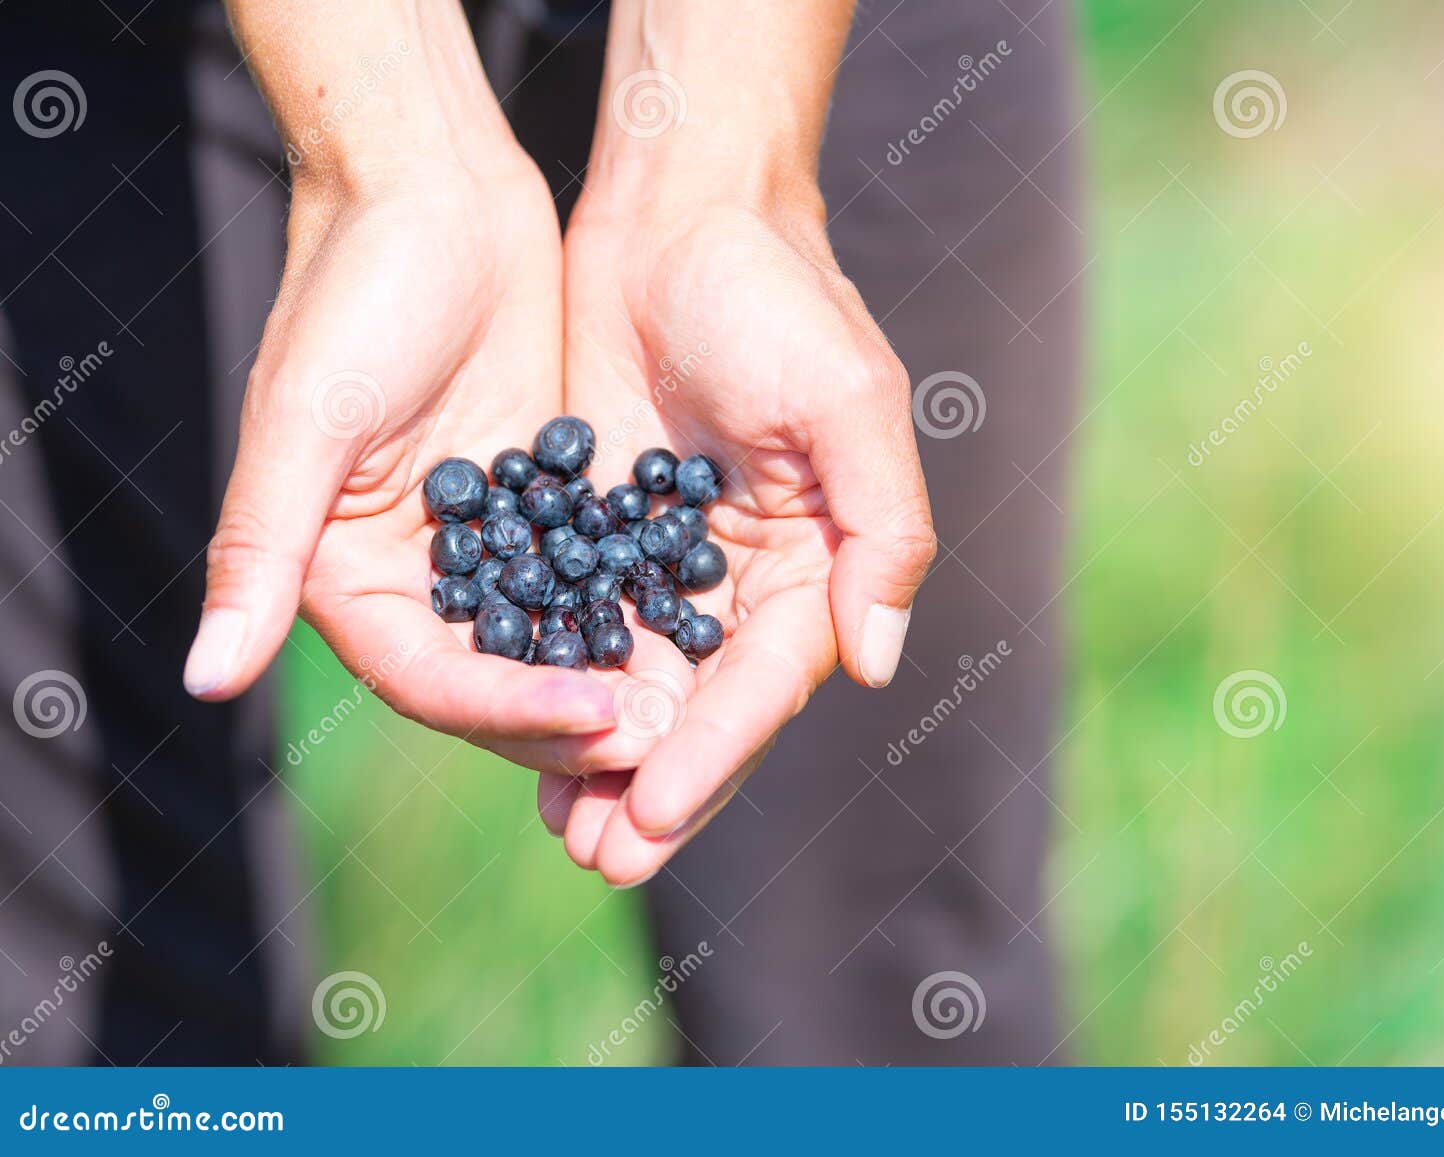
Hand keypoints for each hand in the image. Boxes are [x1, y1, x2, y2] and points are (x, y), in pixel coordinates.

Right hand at [183, 159, 653, 773]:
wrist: (433, 192)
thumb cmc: (353, 292)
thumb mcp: (306, 425)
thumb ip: (259, 553)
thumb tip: (204, 678)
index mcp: (347, 577)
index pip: (430, 679)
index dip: (507, 707)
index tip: (595, 713)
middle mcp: (417, 576)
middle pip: (497, 681)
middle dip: (572, 711)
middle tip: (661, 734)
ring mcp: (488, 543)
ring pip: (553, 640)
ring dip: (613, 676)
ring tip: (688, 706)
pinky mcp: (545, 502)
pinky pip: (594, 574)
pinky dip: (636, 607)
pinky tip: (699, 630)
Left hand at [545, 195, 935, 884]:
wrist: (681, 210)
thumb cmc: (778, 296)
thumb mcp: (849, 402)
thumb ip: (879, 531)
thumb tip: (875, 665)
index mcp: (815, 563)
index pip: (765, 682)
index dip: (714, 752)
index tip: (653, 812)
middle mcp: (746, 579)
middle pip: (703, 707)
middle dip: (656, 786)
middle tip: (602, 860)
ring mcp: (667, 560)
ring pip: (639, 686)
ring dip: (602, 763)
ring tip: (565, 836)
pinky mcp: (599, 529)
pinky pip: (578, 627)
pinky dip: (554, 685)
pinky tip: (520, 740)